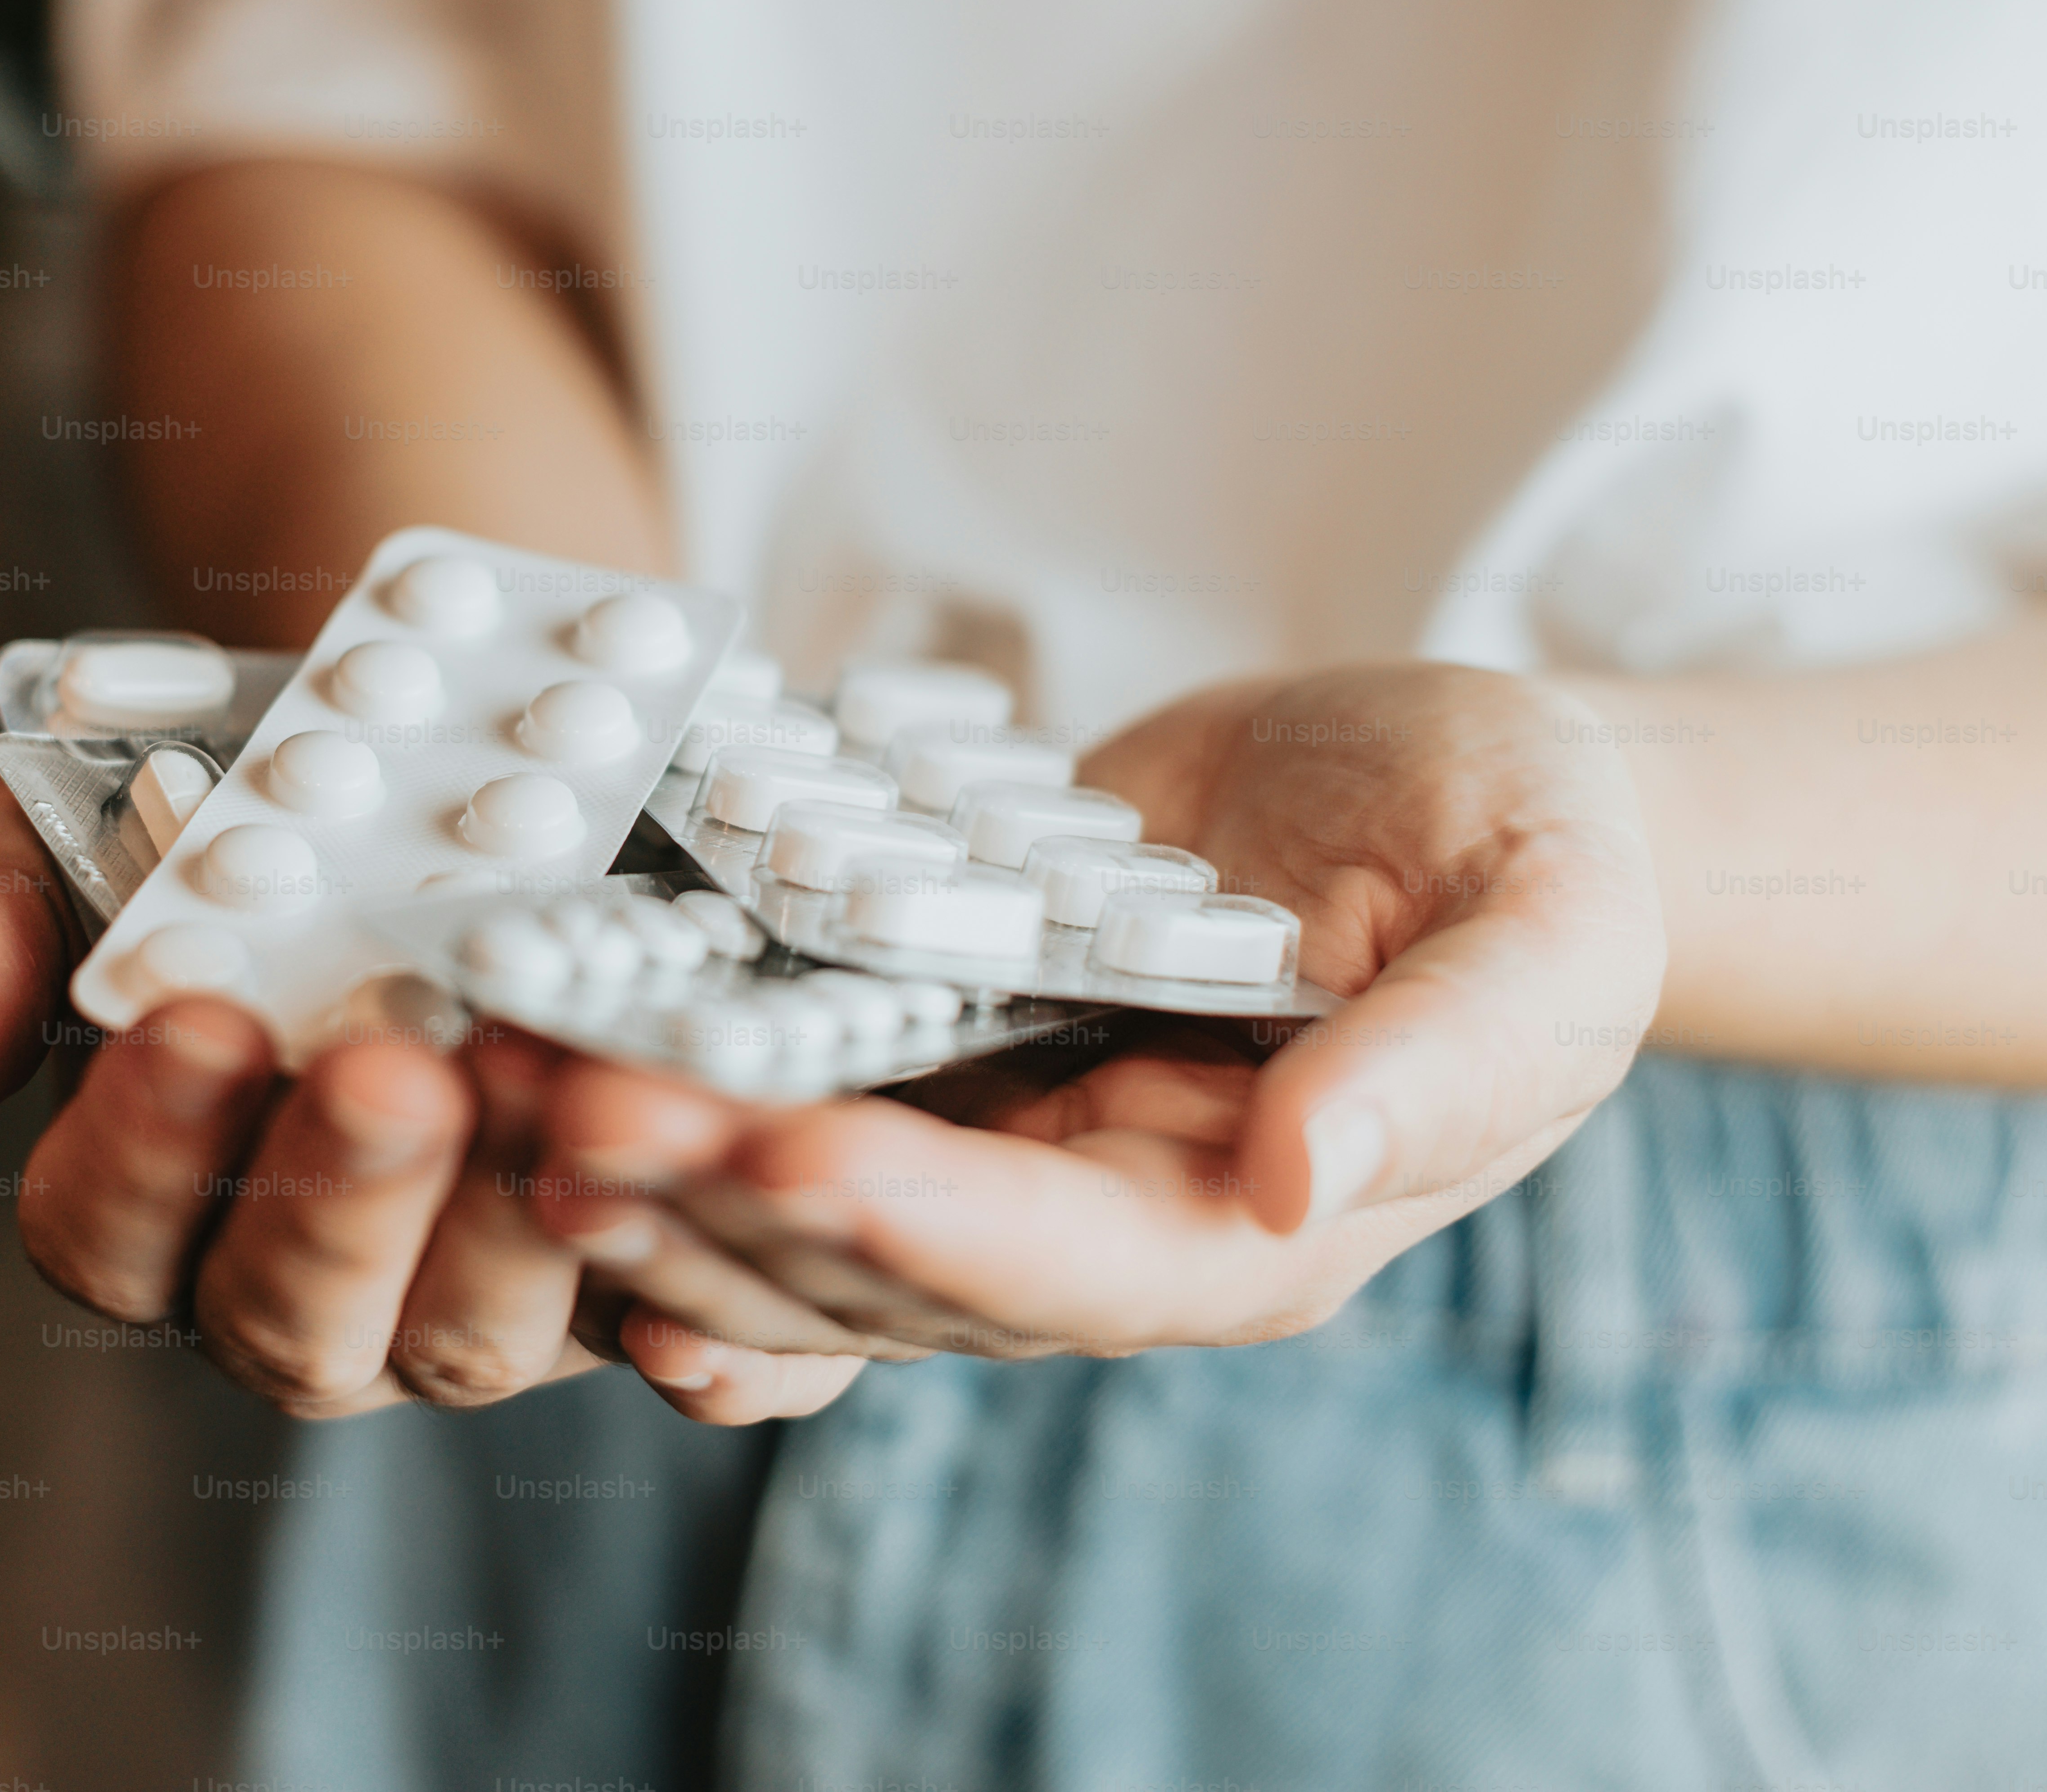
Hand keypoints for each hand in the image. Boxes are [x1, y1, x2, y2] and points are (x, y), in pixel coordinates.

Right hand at [0, 778, 857, 1418]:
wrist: (428, 708)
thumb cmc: (228, 780)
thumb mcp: (78, 810)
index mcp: (160, 1192)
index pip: (112, 1231)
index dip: (143, 1145)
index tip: (191, 1018)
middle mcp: (313, 1272)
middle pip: (298, 1323)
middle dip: (342, 1198)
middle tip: (392, 1064)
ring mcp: (482, 1291)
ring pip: (480, 1338)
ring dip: (517, 1225)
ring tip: (549, 1080)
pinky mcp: (639, 1273)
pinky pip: (688, 1356)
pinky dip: (711, 1347)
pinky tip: (709, 1279)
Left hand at [527, 663, 1666, 1370]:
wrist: (1434, 787)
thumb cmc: (1528, 848)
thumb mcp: (1546, 923)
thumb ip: (1449, 1056)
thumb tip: (1298, 1175)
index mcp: (1249, 1225)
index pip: (1060, 1259)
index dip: (918, 1216)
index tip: (777, 1144)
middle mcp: (1102, 1225)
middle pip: (883, 1256)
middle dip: (716, 1191)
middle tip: (555, 1109)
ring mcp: (1003, 1152)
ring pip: (793, 1210)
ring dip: (650, 1161)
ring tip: (501, 1086)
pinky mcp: (936, 1063)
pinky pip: (780, 1118)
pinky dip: (665, 1106)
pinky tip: (536, 1070)